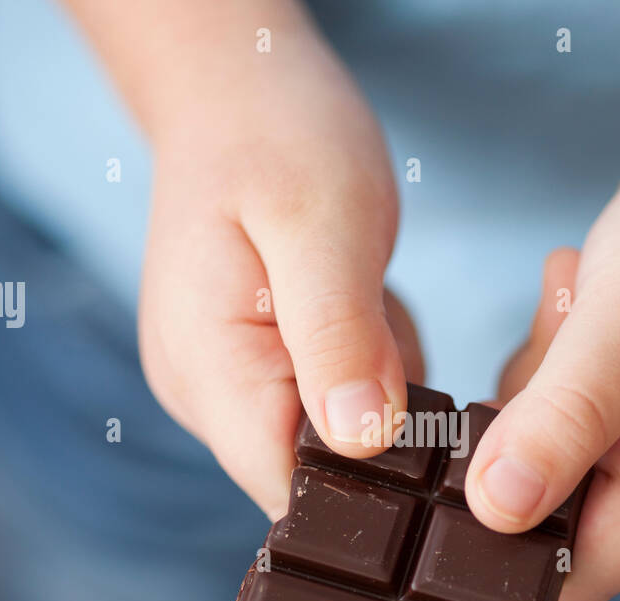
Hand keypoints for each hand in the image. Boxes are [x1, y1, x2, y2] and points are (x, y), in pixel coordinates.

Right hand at [134, 27, 417, 519]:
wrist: (236, 93)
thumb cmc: (277, 139)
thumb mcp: (325, 225)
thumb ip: (340, 336)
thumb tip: (363, 442)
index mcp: (208, 371)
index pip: (290, 489)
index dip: (368, 479)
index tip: (418, 417)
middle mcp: (202, 397)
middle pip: (315, 472)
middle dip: (380, 421)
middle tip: (383, 318)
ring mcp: (221, 386)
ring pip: (333, 438)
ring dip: (376, 384)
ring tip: (363, 296)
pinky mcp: (249, 372)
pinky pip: (330, 403)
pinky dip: (365, 364)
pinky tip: (357, 304)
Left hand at [473, 112, 619, 600]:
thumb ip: (565, 419)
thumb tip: (494, 511)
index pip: (583, 571)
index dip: (517, 531)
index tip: (492, 438)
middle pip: (554, 508)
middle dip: (530, 426)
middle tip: (565, 334)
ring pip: (546, 449)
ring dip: (541, 376)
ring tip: (583, 297)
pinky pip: (559, 403)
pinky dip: (553, 352)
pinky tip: (583, 290)